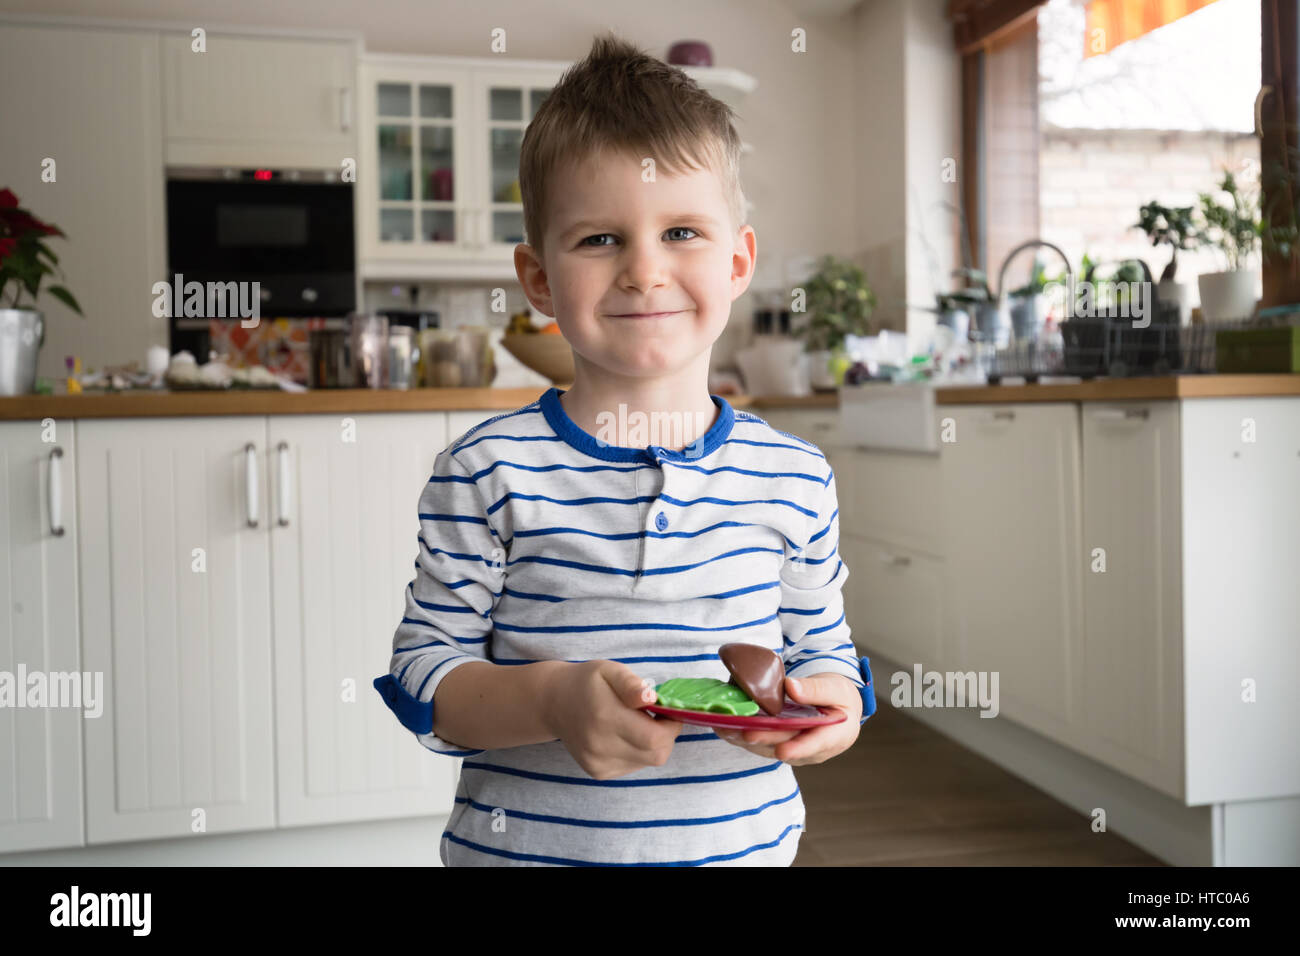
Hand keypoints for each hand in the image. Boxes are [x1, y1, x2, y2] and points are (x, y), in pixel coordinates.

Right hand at [542, 661, 683, 779]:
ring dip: (652, 744)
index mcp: (605, 717)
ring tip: (637, 723)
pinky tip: (624, 735)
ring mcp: (597, 763)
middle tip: (657, 716)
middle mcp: (600, 746)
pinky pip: (633, 766)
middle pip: (656, 754)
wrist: (554, 703)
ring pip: (647, 761)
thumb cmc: (588, 682)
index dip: (671, 726)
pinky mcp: (597, 772)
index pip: (655, 737)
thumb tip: (651, 698)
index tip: (668, 710)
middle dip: (666, 736)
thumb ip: (632, 684)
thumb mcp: (610, 671)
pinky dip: (638, 752)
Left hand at [714, 673, 861, 765]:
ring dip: (746, 739)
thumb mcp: (835, 688)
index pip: (815, 745)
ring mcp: (794, 750)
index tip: (782, 750)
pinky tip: (724, 727)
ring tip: (727, 728)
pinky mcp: (779, 746)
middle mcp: (812, 749)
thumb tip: (791, 687)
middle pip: (786, 745)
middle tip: (746, 733)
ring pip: (768, 747)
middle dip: (764, 740)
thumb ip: (815, 690)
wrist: (839, 708)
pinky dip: (741, 736)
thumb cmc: (839, 697)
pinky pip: (760, 743)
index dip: (798, 749)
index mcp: (834, 736)